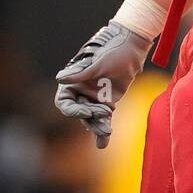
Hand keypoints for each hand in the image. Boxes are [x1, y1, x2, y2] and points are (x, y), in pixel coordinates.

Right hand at [55, 20, 152, 148]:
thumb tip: (59, 78)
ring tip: (106, 133)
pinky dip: (103, 129)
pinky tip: (102, 143)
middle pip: (80, 113)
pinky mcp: (107, 102)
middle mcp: (81, 92)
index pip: (64, 102)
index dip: (73, 110)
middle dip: (90, 119)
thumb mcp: (97, 63)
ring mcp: (93, 98)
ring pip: (92, 118)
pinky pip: (104, 118)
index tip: (87, 112)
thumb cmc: (112, 51)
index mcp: (73, 81)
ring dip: (98, 126)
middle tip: (104, 120)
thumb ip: (79, 74)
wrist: (132, 49)